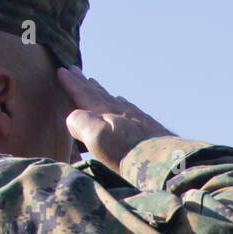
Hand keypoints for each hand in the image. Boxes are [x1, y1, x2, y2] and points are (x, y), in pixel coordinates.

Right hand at [58, 66, 173, 171]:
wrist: (170, 162)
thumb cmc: (131, 154)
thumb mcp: (98, 138)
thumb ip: (81, 123)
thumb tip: (74, 117)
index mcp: (105, 112)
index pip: (84, 94)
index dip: (72, 84)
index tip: (62, 71)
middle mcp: (122, 111)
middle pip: (99, 93)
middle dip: (85, 83)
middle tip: (76, 71)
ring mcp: (138, 119)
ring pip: (115, 100)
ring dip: (102, 92)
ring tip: (95, 85)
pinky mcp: (152, 130)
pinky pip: (132, 110)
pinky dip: (122, 104)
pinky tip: (125, 104)